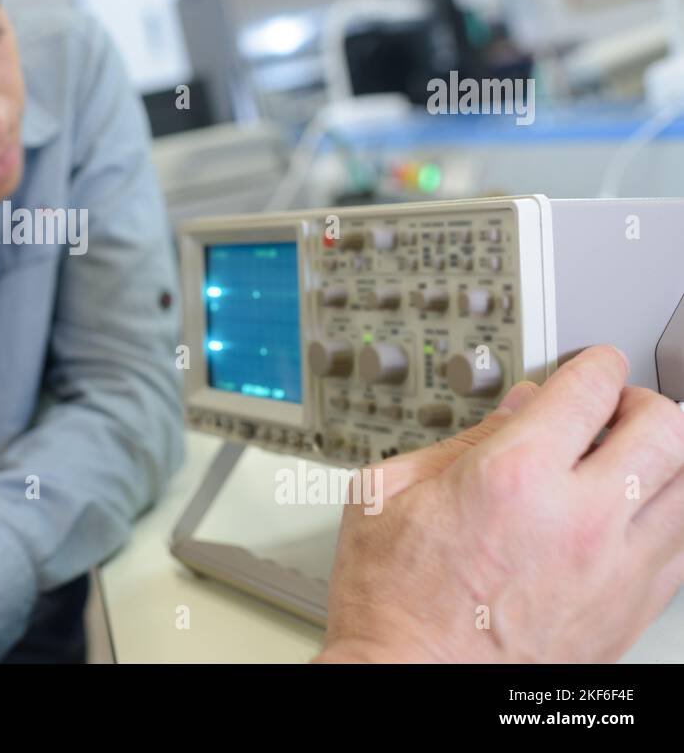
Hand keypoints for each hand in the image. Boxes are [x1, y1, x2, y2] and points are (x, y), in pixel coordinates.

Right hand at [315, 344, 683, 662]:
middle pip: (666, 428)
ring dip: (663, 459)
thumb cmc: (392, 601)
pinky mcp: (631, 611)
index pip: (592, 388)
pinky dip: (668, 514)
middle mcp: (578, 519)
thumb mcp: (389, 494)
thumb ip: (458, 441)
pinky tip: (630, 514)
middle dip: (643, 403)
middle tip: (616, 408)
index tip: (591, 366)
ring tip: (629, 459)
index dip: (594, 364)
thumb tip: (516, 412)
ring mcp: (615, 569)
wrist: (411, 682)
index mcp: (512, 477)